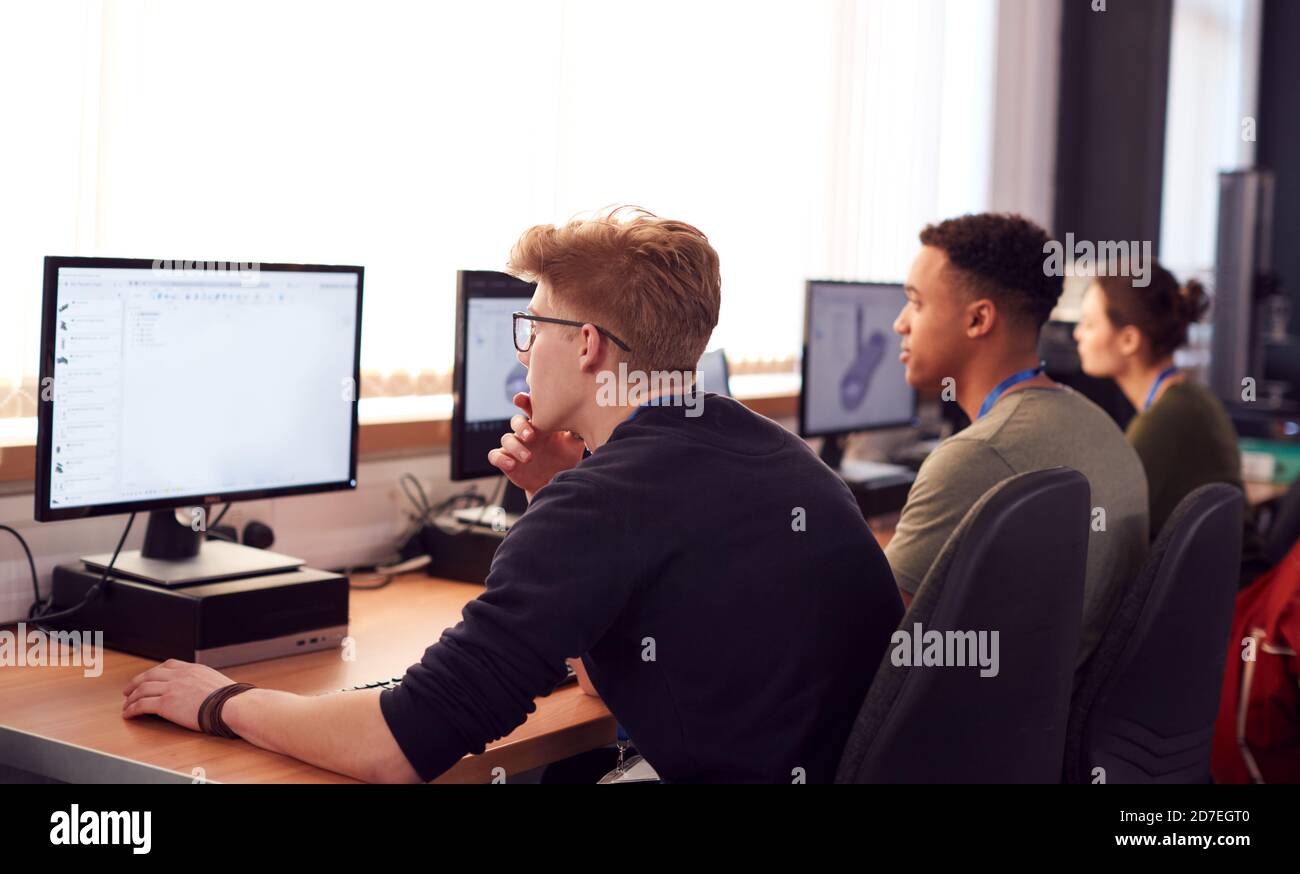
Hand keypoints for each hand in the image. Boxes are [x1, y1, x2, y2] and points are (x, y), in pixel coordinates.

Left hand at [122, 658, 238, 730]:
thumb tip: (203, 690)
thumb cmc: (229, 698)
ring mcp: (171, 689)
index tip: (148, 678)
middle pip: (149, 675)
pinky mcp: (166, 704)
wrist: (230, 705)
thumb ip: (203, 682)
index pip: (167, 665)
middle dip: (135, 683)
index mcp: (192, 669)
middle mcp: (179, 676)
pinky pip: (142, 705)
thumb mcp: (216, 681)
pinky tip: (128, 714)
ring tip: (127, 705)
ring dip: (131, 698)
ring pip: (142, 689)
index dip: (153, 672)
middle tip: (128, 691)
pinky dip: (132, 709)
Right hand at [487, 392, 584, 497]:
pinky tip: (512, 465)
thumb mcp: (572, 445)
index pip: (531, 409)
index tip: (522, 398)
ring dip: (516, 447)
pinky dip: (501, 459)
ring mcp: (515, 446)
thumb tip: (581, 420)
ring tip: (529, 458)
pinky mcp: (506, 461)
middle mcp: (525, 432)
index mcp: (540, 424)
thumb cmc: (565, 459)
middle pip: (516, 421)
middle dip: (521, 426)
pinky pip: (495, 456)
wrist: (556, 481)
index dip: (525, 401)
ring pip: (506, 439)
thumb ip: (575, 433)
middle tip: (531, 436)